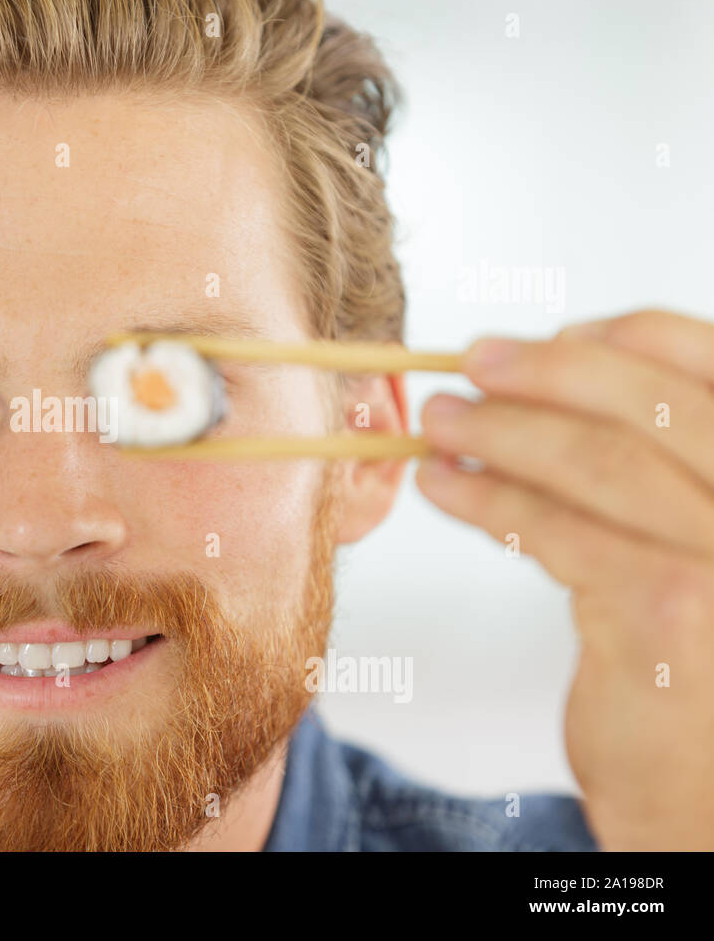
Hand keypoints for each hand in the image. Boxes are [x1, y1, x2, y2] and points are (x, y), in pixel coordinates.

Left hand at [415, 308, 713, 849]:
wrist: (700, 789)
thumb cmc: (689, 656)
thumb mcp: (688, 538)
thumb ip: (652, 464)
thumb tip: (554, 371)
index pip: (706, 365)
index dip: (620, 339)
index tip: (547, 336)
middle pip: (652, 403)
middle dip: (548, 372)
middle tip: (471, 364)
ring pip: (597, 461)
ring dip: (501, 432)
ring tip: (438, 424)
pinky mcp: (667, 605)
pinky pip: (554, 525)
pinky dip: (485, 497)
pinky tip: (442, 486)